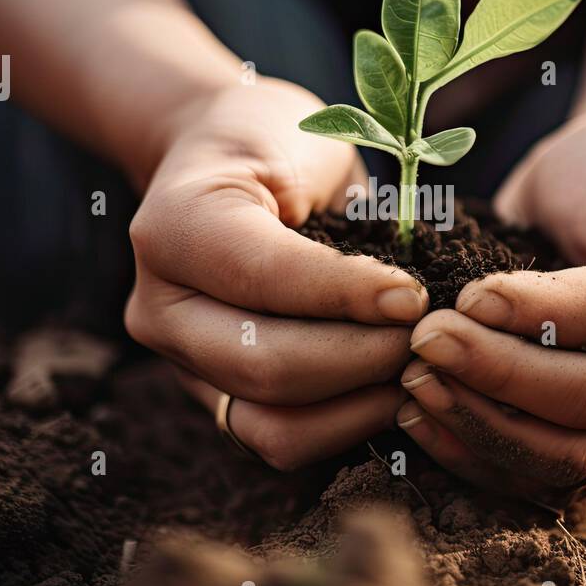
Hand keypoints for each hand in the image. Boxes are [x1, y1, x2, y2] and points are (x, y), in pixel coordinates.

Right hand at [125, 79, 427, 469]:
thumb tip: (411, 306)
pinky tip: (389, 391)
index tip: (417, 296)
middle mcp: (157, 307)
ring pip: (270, 423)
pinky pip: (280, 440)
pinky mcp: (213, 398)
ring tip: (415, 368)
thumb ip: (350, 223)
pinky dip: (345, 425)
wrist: (220, 158)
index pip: (265, 278)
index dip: (349, 295)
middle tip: (428, 336)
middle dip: (362, 357)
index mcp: (172, 227)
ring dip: (359, 405)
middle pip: (264, 365)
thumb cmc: (277, 146)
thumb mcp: (310, 150)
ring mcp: (179, 362)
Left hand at [395, 109, 585, 502]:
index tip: (470, 297)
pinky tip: (420, 417)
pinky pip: (544, 476)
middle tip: (426, 341)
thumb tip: (483, 307)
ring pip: (575, 456)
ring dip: (485, 425)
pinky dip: (477, 454)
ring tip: (416, 381)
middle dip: (503, 374)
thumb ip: (563, 228)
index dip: (546, 313)